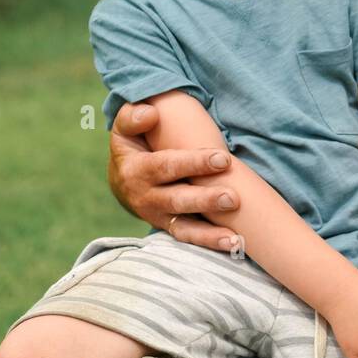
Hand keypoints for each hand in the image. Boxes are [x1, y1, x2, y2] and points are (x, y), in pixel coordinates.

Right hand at [108, 101, 241, 250]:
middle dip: (205, 200)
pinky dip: (209, 242)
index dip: (194, 163)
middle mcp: (145, 197)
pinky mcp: (168, 227)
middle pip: (177, 200)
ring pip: (184, 226)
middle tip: (233, 198)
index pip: (166, 166)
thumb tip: (150, 113)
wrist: (121, 180)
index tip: (222, 159)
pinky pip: (189, 237)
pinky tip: (234, 244)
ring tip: (235, 237)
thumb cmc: (133, 146)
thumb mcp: (125, 128)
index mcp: (136, 169)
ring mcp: (157, 216)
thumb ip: (132, 117)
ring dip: (209, 233)